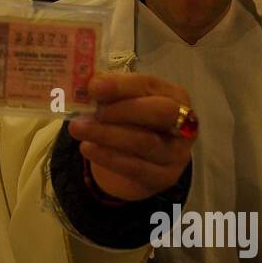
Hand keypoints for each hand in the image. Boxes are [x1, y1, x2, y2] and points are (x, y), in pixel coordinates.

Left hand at [69, 73, 195, 202]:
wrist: (142, 162)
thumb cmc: (133, 122)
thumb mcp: (125, 103)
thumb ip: (111, 93)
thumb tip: (89, 86)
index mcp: (175, 95)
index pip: (150, 85)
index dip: (121, 85)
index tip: (93, 87)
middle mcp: (184, 123)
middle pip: (159, 112)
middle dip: (122, 110)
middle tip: (93, 112)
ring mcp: (177, 153)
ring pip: (145, 142)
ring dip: (107, 134)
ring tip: (78, 128)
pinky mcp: (164, 177)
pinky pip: (135, 167)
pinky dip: (107, 157)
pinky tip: (87, 147)